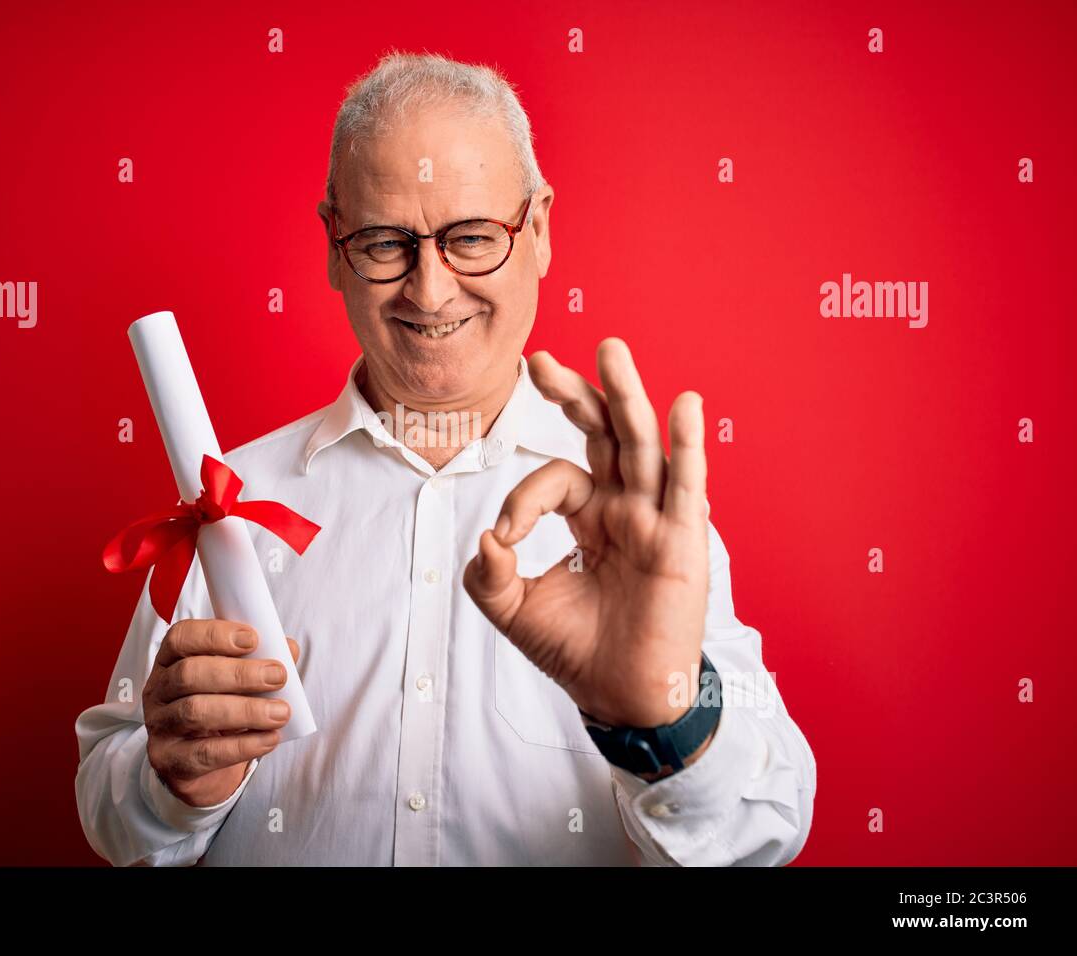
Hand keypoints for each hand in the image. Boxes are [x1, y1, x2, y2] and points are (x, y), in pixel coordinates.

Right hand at [143, 619, 299, 807]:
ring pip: (196, 711)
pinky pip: (205, 752)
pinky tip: (269, 739)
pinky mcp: (170, 760)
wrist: (198, 766)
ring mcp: (160, 726)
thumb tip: (288, 648)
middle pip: (189, 673)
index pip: (181, 637)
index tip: (252, 639)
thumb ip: (258, 661)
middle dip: (239, 673)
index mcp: (170, 661)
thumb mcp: (233, 683)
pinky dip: (242, 745)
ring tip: (281, 712)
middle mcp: (158, 690)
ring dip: (245, 710)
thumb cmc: (219, 711)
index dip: (214, 635)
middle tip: (278, 677)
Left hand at [463, 338, 708, 729]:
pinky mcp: (682, 540)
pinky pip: (686, 485)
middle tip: (540, 361)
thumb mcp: (516, 610)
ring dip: (626, 396)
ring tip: (611, 351)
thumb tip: (484, 538)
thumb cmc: (576, 651)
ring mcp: (655, 519)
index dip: (523, 499)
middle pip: (602, 434)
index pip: (556, 478)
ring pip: (641, 445)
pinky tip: (685, 404)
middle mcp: (623, 507)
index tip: (504, 540)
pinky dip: (687, 445)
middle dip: (574, 395)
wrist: (619, 697)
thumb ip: (490, 575)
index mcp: (588, 516)